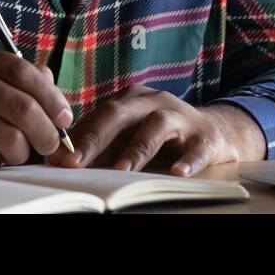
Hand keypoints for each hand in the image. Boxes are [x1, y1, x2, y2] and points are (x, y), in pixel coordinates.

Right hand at [0, 38, 73, 167]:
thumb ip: (13, 74)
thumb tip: (56, 97)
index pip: (23, 73)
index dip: (52, 97)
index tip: (64, 117)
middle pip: (22, 109)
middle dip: (46, 132)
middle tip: (51, 144)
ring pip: (9, 139)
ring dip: (23, 152)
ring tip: (19, 150)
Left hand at [45, 85, 260, 176]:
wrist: (216, 134)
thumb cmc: (163, 138)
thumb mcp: (130, 137)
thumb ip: (100, 147)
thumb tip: (59, 161)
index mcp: (132, 100)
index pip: (99, 114)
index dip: (78, 136)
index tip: (59, 159)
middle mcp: (154, 102)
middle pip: (120, 112)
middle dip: (96, 137)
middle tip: (76, 162)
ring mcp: (182, 116)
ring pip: (157, 125)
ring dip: (137, 148)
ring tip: (121, 170)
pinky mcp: (207, 137)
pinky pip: (197, 148)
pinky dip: (188, 161)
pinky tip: (177, 174)